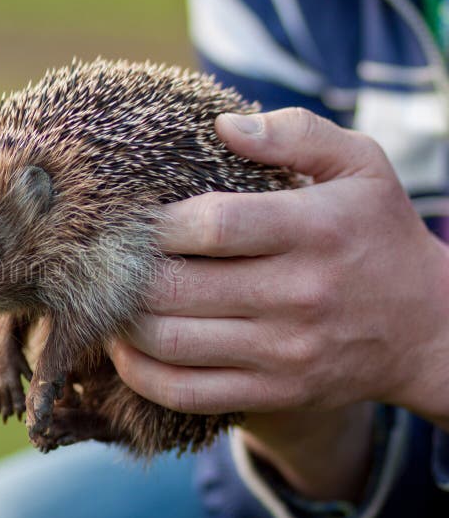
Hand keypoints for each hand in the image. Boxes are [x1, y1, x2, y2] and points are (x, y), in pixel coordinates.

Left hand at [109, 107, 448, 427]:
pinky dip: (140, 373)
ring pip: (171, 342)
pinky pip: (186, 392)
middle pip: (178, 287)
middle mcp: (298, 295)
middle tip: (102, 258)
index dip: (158, 222)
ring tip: (104, 298)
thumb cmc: (377, 235)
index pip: (214, 225)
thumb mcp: (361, 166)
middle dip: (124, 272)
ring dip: (120, 321)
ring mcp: (284, 353)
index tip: (135, 217)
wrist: (424, 328)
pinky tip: (124, 347)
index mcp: (314, 230)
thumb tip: (224, 125)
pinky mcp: (275, 392)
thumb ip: (297, 134)